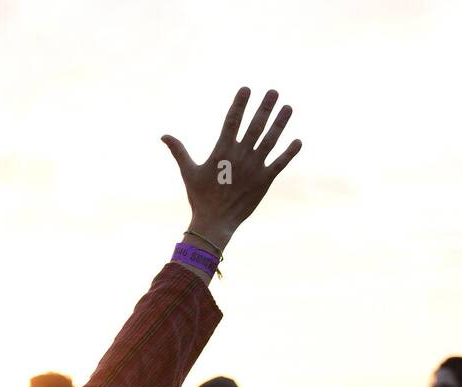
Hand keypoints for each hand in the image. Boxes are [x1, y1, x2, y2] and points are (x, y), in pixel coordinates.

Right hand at [162, 88, 301, 249]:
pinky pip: (280, 163)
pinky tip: (298, 141)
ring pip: (270, 140)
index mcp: (221, 152)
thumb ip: (179, 151)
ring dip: (280, 123)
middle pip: (255, 126)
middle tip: (274, 91)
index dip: (240, 104)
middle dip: (265, 107)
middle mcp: (240, 156)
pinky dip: (290, 152)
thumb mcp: (188, 172)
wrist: (214, 222)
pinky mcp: (264, 181)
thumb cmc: (200, 197)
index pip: (232, 121)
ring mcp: (254, 168)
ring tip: (288, 107)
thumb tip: (164, 136)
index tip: (247, 88)